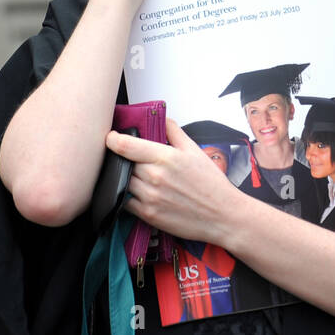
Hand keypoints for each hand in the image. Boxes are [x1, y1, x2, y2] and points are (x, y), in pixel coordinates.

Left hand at [110, 119, 238, 245]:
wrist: (222, 215)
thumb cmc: (211, 184)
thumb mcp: (195, 150)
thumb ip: (174, 131)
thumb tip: (160, 119)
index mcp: (165, 157)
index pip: (125, 145)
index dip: (113, 139)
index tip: (112, 138)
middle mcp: (154, 177)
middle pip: (122, 163)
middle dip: (124, 159)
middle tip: (131, 159)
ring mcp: (149, 197)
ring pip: (122, 182)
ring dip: (126, 177)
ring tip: (140, 177)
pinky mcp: (148, 214)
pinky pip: (125, 201)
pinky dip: (127, 195)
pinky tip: (140, 192)